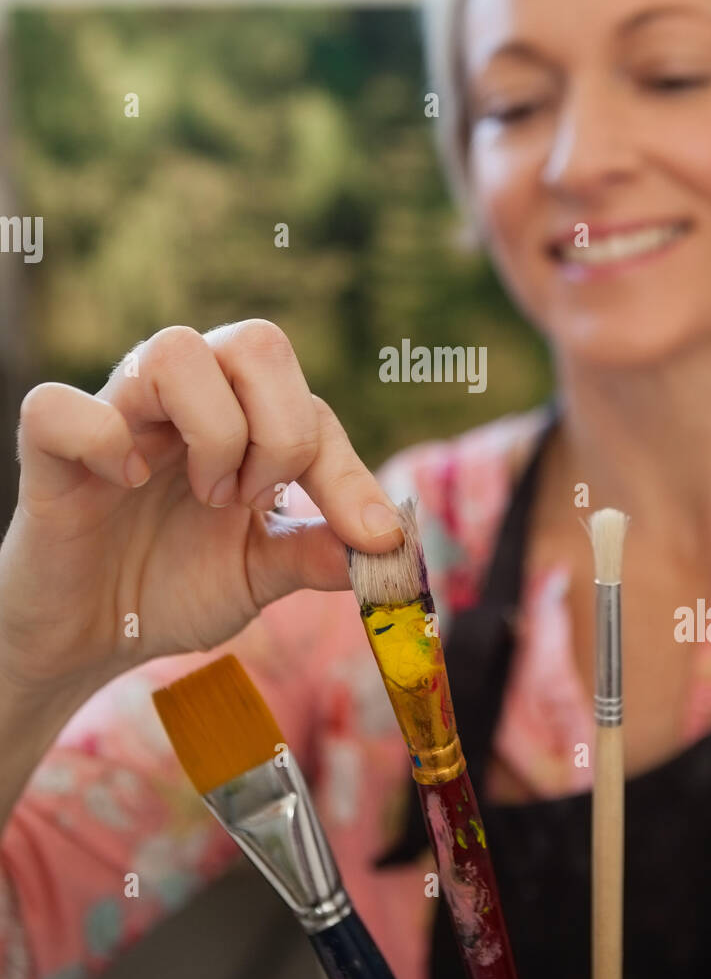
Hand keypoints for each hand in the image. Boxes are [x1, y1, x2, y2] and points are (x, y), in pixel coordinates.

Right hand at [0, 320, 403, 696]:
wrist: (89, 638)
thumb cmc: (171, 587)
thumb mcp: (259, 573)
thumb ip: (319, 554)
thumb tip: (391, 543)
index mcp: (241, 418)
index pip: (313, 406)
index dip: (348, 471)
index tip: (370, 536)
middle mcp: (184, 399)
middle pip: (258, 341)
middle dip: (282, 432)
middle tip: (255, 501)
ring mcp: (119, 415)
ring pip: (175, 349)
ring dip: (211, 432)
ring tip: (204, 496)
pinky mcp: (50, 451)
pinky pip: (60, 405)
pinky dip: (103, 441)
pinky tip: (125, 484)